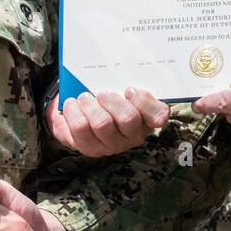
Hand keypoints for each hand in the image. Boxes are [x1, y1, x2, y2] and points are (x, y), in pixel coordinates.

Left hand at [47, 87, 169, 156]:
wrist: (89, 114)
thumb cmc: (113, 100)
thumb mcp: (125, 89)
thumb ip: (130, 83)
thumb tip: (128, 82)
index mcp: (147, 119)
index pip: (158, 114)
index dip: (144, 101)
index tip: (129, 89)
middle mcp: (132, 137)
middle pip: (127, 118)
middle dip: (111, 100)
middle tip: (101, 92)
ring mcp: (110, 145)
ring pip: (100, 124)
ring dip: (89, 106)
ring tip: (83, 98)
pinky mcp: (89, 148)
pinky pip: (77, 132)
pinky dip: (72, 114)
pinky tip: (72, 106)